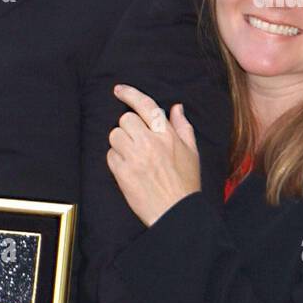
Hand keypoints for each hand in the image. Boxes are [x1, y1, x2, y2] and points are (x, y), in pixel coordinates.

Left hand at [106, 84, 200, 226]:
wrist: (175, 212)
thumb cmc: (185, 184)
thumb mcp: (192, 152)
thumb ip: (182, 127)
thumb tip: (176, 107)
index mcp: (167, 135)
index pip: (146, 106)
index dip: (130, 94)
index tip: (119, 90)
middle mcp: (150, 142)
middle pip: (125, 119)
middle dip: (128, 128)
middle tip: (137, 142)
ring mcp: (134, 157)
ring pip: (115, 135)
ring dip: (120, 143)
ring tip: (134, 157)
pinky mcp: (122, 172)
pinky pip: (110, 155)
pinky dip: (116, 160)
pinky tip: (129, 170)